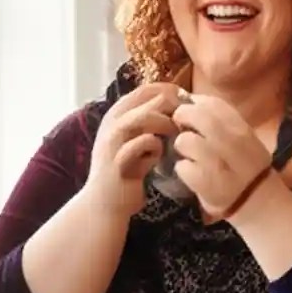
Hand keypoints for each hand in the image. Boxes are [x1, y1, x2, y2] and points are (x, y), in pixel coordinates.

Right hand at [81, 83, 181, 216]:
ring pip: (144, 117)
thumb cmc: (127, 171)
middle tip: (185, 121)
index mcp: (116, 113)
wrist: (104, 203)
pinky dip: (157, 148)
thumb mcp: (136, 141)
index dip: (169, 91)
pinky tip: (158, 159)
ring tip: (175, 137)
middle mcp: (112, 121)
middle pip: (147, 98)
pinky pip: (145, 142)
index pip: (145, 89)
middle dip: (172, 107)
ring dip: (165, 125)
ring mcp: (113, 139)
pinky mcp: (118, 159)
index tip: (187, 103)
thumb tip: (179, 108)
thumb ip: (149, 125)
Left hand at [170, 94, 278, 219]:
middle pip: (201, 118)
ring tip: (187, 152)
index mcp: (244, 132)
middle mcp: (235, 146)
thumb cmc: (246, 168)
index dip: (197, 101)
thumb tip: (192, 102)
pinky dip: (182, 168)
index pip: (216, 105)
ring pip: (187, 141)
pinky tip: (190, 172)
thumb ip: (223, 123)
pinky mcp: (206, 185)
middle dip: (184, 115)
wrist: (260, 204)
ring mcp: (220, 166)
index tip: (190, 105)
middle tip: (178, 121)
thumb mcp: (244, 141)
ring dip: (181, 144)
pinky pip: (183, 167)